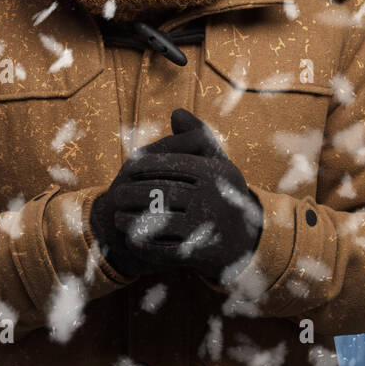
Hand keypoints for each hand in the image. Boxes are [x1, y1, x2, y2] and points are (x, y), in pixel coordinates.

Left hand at [118, 109, 263, 281]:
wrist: (248, 241)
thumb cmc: (225, 195)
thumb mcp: (218, 164)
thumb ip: (197, 136)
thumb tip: (176, 112)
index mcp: (214, 172)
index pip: (170, 165)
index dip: (144, 168)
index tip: (127, 169)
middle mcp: (213, 197)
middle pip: (161, 193)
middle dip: (133, 194)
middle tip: (115, 196)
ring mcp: (207, 226)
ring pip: (159, 221)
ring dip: (133, 220)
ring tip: (119, 218)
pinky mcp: (201, 253)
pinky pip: (165, 248)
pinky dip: (145, 244)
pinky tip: (132, 240)